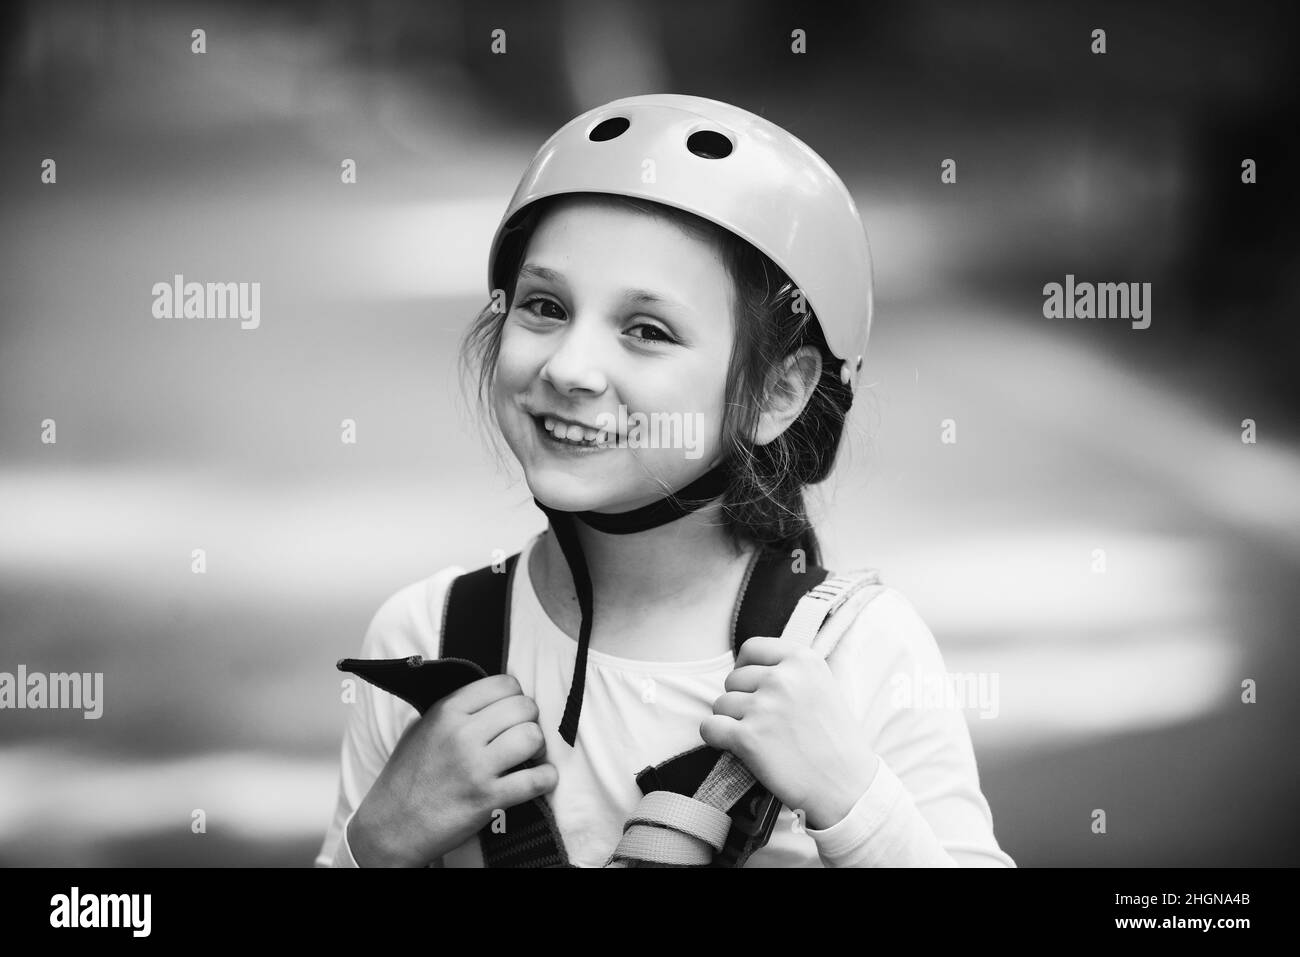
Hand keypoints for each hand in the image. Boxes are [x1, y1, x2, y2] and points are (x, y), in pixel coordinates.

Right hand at [349, 674, 556, 866]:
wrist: (391, 827)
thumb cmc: (407, 777)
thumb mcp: (422, 728)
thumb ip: (456, 710)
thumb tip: (492, 698)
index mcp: (447, 711)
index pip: (503, 684)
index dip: (515, 697)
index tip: (512, 712)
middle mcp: (462, 734)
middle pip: (524, 707)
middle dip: (530, 721)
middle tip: (522, 736)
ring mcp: (475, 767)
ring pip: (533, 737)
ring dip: (538, 748)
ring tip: (529, 757)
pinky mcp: (488, 799)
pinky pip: (536, 779)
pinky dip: (546, 779)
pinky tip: (539, 779)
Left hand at [700, 636, 879, 830]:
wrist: (848, 785)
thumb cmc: (836, 740)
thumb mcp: (825, 686)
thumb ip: (795, 670)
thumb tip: (757, 663)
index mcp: (803, 660)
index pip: (752, 648)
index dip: (746, 668)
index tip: (752, 686)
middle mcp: (782, 678)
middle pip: (733, 679)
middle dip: (741, 700)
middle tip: (762, 722)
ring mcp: (764, 707)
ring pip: (720, 704)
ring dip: (731, 721)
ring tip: (758, 738)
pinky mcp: (748, 737)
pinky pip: (709, 728)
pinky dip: (715, 737)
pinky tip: (733, 746)